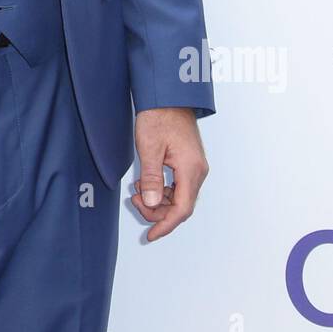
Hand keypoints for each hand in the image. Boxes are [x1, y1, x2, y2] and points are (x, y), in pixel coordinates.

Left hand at [131, 107, 209, 241]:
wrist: (168, 96)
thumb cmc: (159, 116)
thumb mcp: (149, 148)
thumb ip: (151, 178)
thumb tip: (150, 202)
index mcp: (190, 169)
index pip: (182, 209)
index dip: (166, 225)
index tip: (151, 235)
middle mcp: (197, 171)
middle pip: (181, 205)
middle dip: (157, 210)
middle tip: (134, 200)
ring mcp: (195, 166)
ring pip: (179, 197)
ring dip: (157, 200)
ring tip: (136, 190)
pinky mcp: (188, 162)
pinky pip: (178, 186)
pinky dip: (161, 190)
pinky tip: (145, 183)